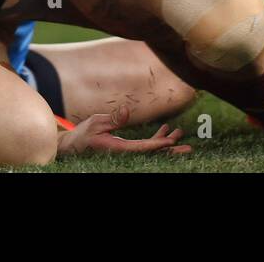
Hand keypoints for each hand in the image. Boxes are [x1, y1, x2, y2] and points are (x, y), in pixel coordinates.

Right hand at [56, 106, 191, 157]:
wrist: (74, 147)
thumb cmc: (84, 135)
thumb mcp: (95, 123)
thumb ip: (112, 119)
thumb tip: (127, 111)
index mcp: (119, 148)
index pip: (143, 147)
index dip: (158, 144)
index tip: (172, 140)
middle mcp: (126, 152)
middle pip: (153, 152)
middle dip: (171, 149)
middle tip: (189, 147)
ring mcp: (128, 151)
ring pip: (152, 149)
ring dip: (167, 141)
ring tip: (181, 134)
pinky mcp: (127, 147)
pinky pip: (146, 145)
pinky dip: (157, 138)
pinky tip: (166, 130)